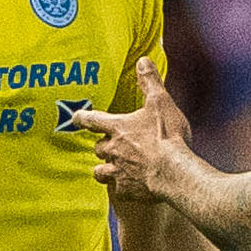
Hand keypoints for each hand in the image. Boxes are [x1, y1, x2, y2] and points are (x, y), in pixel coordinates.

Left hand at [76, 59, 195, 200]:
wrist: (174, 172)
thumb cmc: (168, 137)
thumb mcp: (160, 102)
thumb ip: (150, 81)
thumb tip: (143, 60)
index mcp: (117, 128)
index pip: (92, 120)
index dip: (82, 118)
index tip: (76, 117)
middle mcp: (112, 150)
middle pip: (97, 148)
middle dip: (102, 146)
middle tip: (109, 145)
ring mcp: (117, 171)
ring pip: (100, 171)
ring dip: (103, 168)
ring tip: (110, 168)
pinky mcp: (126, 190)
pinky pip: (117, 190)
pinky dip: (120, 187)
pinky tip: (128, 187)